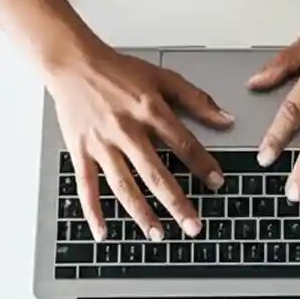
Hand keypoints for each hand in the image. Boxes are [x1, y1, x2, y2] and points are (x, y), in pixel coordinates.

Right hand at [47, 46, 232, 241]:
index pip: (184, 144)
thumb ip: (197, 99)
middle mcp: (126, 130)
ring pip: (123, 185)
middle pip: (155, 173)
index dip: (203, 165)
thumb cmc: (118, 70)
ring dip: (141, 212)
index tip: (218, 183)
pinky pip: (87, 186)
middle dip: (176, 202)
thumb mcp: (162, 77)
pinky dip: (93, 211)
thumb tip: (226, 118)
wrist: (74, 63)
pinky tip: (104, 231)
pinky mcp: (80, 151)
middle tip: (193, 225)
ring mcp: (102, 144)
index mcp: (150, 110)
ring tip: (158, 234)